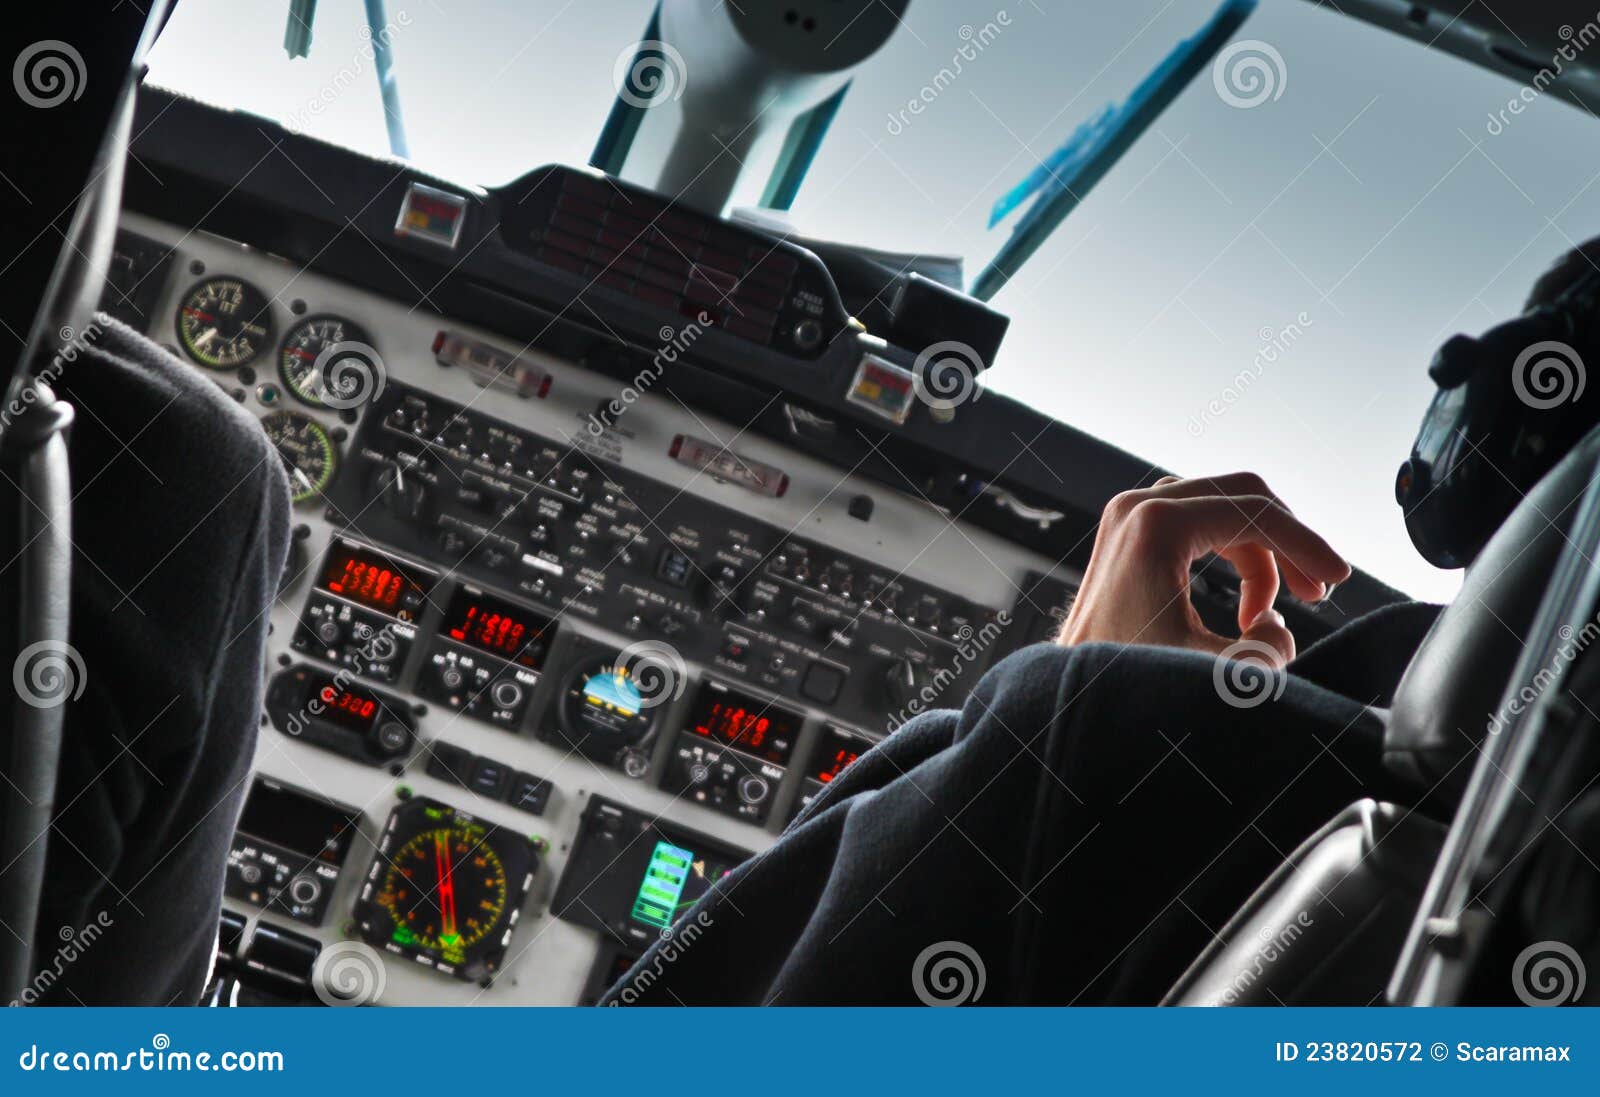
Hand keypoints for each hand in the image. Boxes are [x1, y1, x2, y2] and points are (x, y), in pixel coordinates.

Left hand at [1056, 473, 1349, 666]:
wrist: (1068, 694)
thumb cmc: (1128, 683)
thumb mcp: (1211, 674)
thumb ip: (1265, 651)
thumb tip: (1276, 625)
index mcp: (1156, 526)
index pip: (1257, 513)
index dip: (1308, 546)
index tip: (1337, 583)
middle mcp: (1138, 507)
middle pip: (1243, 495)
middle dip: (1289, 541)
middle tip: (1318, 591)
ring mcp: (1130, 516)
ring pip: (1225, 506)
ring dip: (1263, 550)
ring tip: (1283, 605)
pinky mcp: (1129, 534)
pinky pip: (1203, 522)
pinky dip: (1236, 553)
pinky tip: (1250, 605)